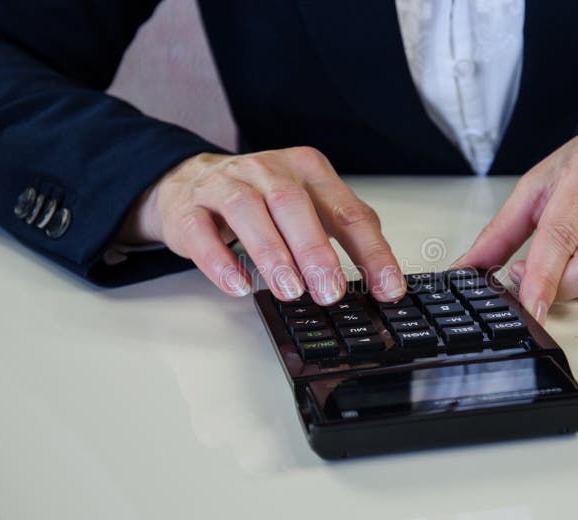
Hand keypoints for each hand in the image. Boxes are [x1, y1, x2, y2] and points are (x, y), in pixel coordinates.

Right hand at [117, 147, 405, 304]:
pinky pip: (202, 233)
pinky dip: (220, 261)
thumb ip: (344, 230)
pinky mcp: (190, 209)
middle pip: (293, 205)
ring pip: (248, 213)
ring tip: (290, 290)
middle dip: (315, 251)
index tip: (388, 288)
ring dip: (271, 254)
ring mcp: (225, 186)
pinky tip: (239, 286)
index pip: (346, 210)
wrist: (193, 181)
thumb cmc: (262, 198)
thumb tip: (382, 276)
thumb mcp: (310, 203)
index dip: (371, 251)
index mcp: (308, 170)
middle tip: (330, 291)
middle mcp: (267, 171)